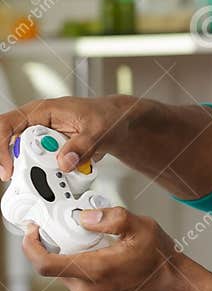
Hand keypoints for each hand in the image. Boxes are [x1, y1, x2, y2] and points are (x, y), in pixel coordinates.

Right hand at [0, 95, 142, 180]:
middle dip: (23, 166)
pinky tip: (67, 175)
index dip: (1, 147)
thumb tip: (64, 162)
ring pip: (28, 160)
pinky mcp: (51, 151)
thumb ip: (83, 146)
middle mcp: (38, 124)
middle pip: (14, 147)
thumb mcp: (99, 130)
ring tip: (60, 177)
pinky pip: (43, 166)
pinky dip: (52, 175)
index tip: (8, 169)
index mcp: (42, 111)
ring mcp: (43, 138)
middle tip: (39, 179)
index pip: (6, 125)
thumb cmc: (108, 116)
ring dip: (40, 173)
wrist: (120, 123)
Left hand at [22, 206, 195, 290]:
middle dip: (64, 247)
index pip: (44, 263)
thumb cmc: (162, 262)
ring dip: (79, 260)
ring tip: (105, 249)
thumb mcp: (143, 227)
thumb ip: (112, 218)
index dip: (31, 246)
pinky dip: (89, 272)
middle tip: (83, 234)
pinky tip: (112, 264)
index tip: (32, 232)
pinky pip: (83, 286)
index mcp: (94, 270)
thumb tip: (85, 216)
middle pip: (58, 266)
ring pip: (70, 276)